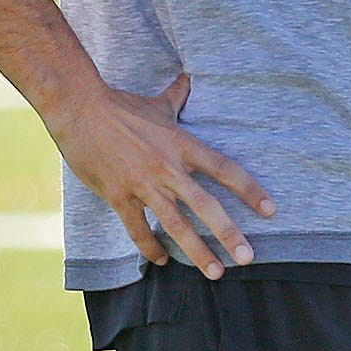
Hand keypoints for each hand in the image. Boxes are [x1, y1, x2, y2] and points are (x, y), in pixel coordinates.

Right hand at [48, 72, 274, 278]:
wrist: (79, 109)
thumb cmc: (120, 106)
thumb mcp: (156, 103)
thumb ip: (178, 96)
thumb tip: (189, 77)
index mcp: (182, 145)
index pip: (225, 170)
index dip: (250, 190)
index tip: (271, 210)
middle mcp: (167, 168)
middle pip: (205, 206)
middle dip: (228, 234)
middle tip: (248, 258)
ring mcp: (143, 185)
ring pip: (175, 225)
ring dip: (196, 252)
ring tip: (215, 273)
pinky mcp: (118, 196)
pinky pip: (138, 229)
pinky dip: (150, 248)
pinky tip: (162, 260)